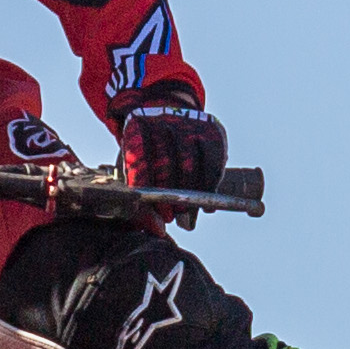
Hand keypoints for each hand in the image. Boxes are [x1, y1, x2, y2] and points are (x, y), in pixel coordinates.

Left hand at [114, 96, 227, 218]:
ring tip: (186, 216)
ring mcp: (190, 122)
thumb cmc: (146, 154)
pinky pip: (215, 161)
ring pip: (192, 162)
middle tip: (170, 217)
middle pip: (167, 161)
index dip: (145, 185)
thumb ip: (139, 202)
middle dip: (169, 195)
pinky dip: (211, 185)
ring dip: (191, 195)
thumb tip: (159, 230)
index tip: (151, 209)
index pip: (139, 157)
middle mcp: (164, 119)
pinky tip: (207, 204)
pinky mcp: (213, 129)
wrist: (166, 118)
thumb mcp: (134, 172)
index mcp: (136, 126)